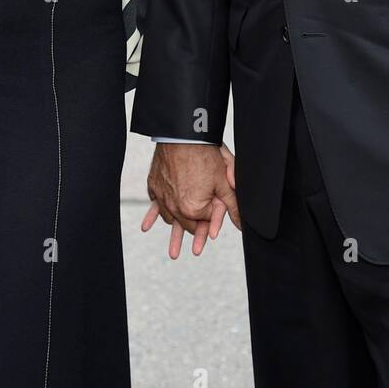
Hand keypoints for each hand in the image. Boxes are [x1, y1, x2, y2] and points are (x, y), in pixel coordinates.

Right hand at [142, 142, 239, 257]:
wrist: (183, 135)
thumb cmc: (205, 155)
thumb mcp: (224, 181)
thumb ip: (232, 206)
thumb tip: (242, 225)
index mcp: (194, 210)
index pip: (207, 221)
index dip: (215, 218)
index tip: (216, 223)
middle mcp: (175, 208)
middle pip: (187, 225)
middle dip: (195, 233)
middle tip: (196, 252)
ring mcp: (162, 197)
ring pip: (170, 218)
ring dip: (174, 227)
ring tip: (174, 251)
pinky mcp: (154, 186)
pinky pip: (154, 205)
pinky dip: (153, 216)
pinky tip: (146, 227)